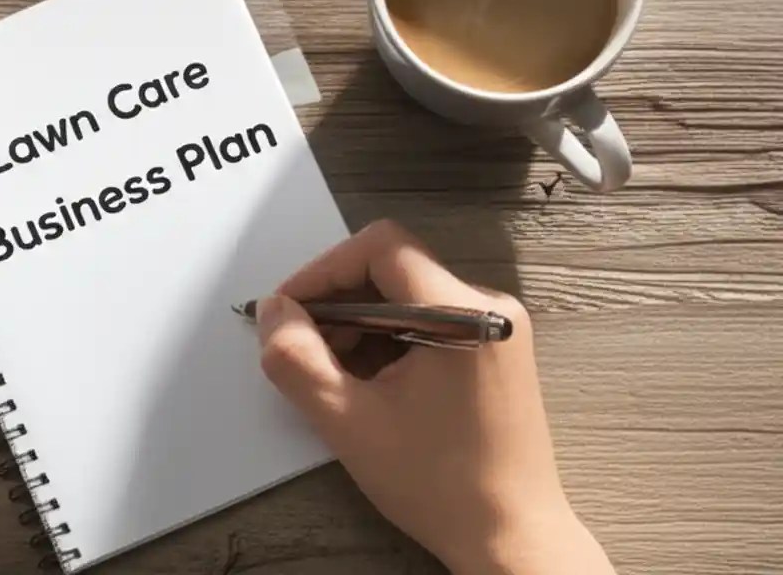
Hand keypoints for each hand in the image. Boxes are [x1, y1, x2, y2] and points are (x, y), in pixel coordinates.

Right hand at [257, 220, 613, 574]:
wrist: (511, 537)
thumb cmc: (440, 485)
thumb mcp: (349, 422)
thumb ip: (297, 359)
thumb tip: (272, 311)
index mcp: (463, 313)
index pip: (380, 247)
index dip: (323, 270)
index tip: (289, 310)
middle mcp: (491, 306)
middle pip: (394, 267)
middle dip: (339, 301)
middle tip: (304, 347)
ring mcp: (500, 327)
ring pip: (409, 294)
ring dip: (362, 322)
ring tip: (336, 372)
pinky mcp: (497, 349)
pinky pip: (432, 318)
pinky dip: (390, 337)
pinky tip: (370, 381)